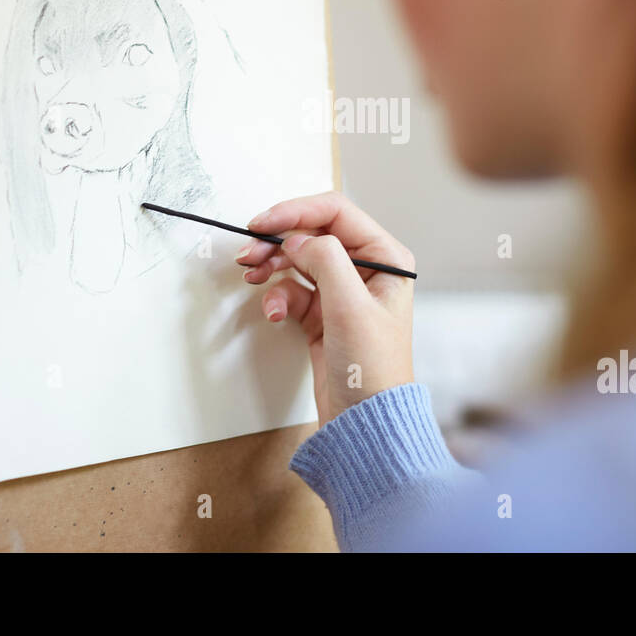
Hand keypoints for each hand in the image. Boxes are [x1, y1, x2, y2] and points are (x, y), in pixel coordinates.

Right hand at [236, 191, 414, 424]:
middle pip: (313, 234)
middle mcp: (368, 269)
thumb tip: (296, 239)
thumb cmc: (371, 369)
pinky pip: (293, 290)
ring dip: (273, 267)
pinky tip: (273, 313)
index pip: (336, 213)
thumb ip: (325, 260)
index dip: (296, 211)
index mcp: (387, 258)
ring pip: (298, 261)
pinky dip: (278, 297)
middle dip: (278, 241)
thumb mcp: (350, 306)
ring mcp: (343, 291)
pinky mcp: (323, 314)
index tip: (262, 224)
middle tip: (248, 254)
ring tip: (252, 278)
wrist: (363, 423)